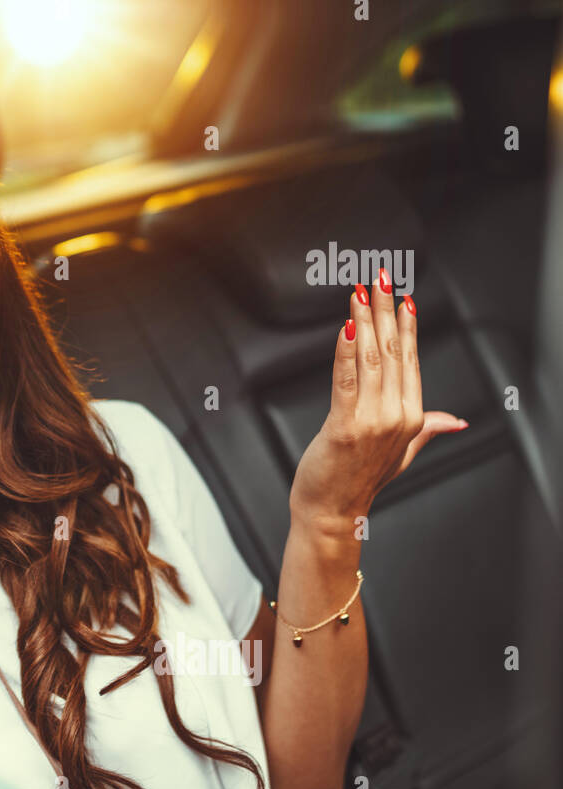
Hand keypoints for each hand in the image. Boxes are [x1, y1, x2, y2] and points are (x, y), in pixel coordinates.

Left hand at [289, 269, 467, 531]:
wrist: (332, 512)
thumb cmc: (359, 480)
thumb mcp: (402, 453)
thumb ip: (428, 430)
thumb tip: (456, 421)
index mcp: (412, 417)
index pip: (410, 361)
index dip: (406, 327)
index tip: (404, 297)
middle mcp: (396, 416)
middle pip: (392, 353)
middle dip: (385, 311)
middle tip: (380, 276)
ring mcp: (372, 421)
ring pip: (371, 360)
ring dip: (365, 321)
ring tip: (361, 292)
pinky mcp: (344, 426)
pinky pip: (346, 380)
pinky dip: (346, 351)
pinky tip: (347, 327)